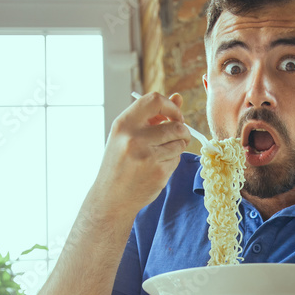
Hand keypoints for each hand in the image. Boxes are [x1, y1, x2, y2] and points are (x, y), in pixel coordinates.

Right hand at [91, 92, 191, 214]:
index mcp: (123, 124)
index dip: (171, 106)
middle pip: (175, 125)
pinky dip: (172, 161)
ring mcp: (147, 156)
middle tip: (179, 136)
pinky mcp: (158, 173)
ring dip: (178, 146)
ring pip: (179, 143)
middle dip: (183, 130)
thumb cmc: (120, 162)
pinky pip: (176, 159)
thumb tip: (178, 97)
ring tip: (164, 152)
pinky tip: (158, 166)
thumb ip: (152, 116)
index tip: (174, 115)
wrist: (111, 197)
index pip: (155, 100)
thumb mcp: (127, 135)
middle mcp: (134, 138)